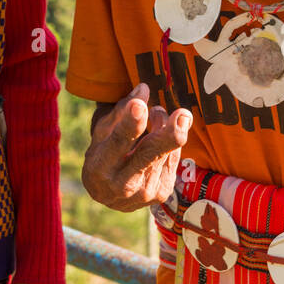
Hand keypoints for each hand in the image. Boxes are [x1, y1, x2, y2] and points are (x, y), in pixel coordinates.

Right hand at [81, 82, 191, 211]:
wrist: (109, 195)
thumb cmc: (103, 154)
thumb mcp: (103, 132)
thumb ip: (121, 110)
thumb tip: (144, 88)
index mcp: (100, 167)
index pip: (118, 142)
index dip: (130, 123)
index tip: (140, 105)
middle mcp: (122, 184)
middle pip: (150, 154)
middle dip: (168, 134)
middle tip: (182, 114)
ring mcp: (145, 193)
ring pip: (166, 151)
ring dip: (166, 126)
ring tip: (157, 114)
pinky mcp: (162, 194)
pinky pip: (174, 159)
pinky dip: (170, 142)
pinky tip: (161, 135)